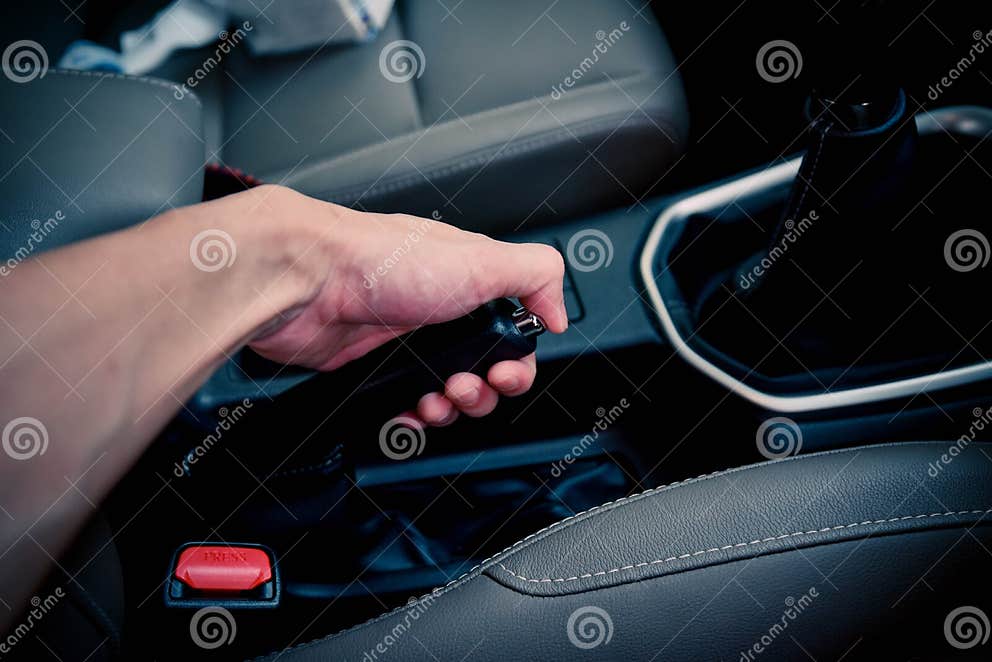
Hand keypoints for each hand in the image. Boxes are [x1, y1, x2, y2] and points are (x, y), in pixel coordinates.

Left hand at [247, 187, 567, 426]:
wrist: (307, 283)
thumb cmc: (379, 261)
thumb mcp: (481, 258)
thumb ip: (536, 276)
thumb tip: (558, 312)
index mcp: (471, 282)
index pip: (513, 334)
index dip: (518, 362)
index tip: (507, 372)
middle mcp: (440, 311)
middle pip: (483, 371)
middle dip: (484, 391)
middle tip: (466, 387)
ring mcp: (406, 341)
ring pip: (447, 394)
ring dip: (450, 408)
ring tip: (437, 398)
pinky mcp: (374, 367)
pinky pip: (406, 406)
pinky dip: (414, 419)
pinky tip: (410, 413)